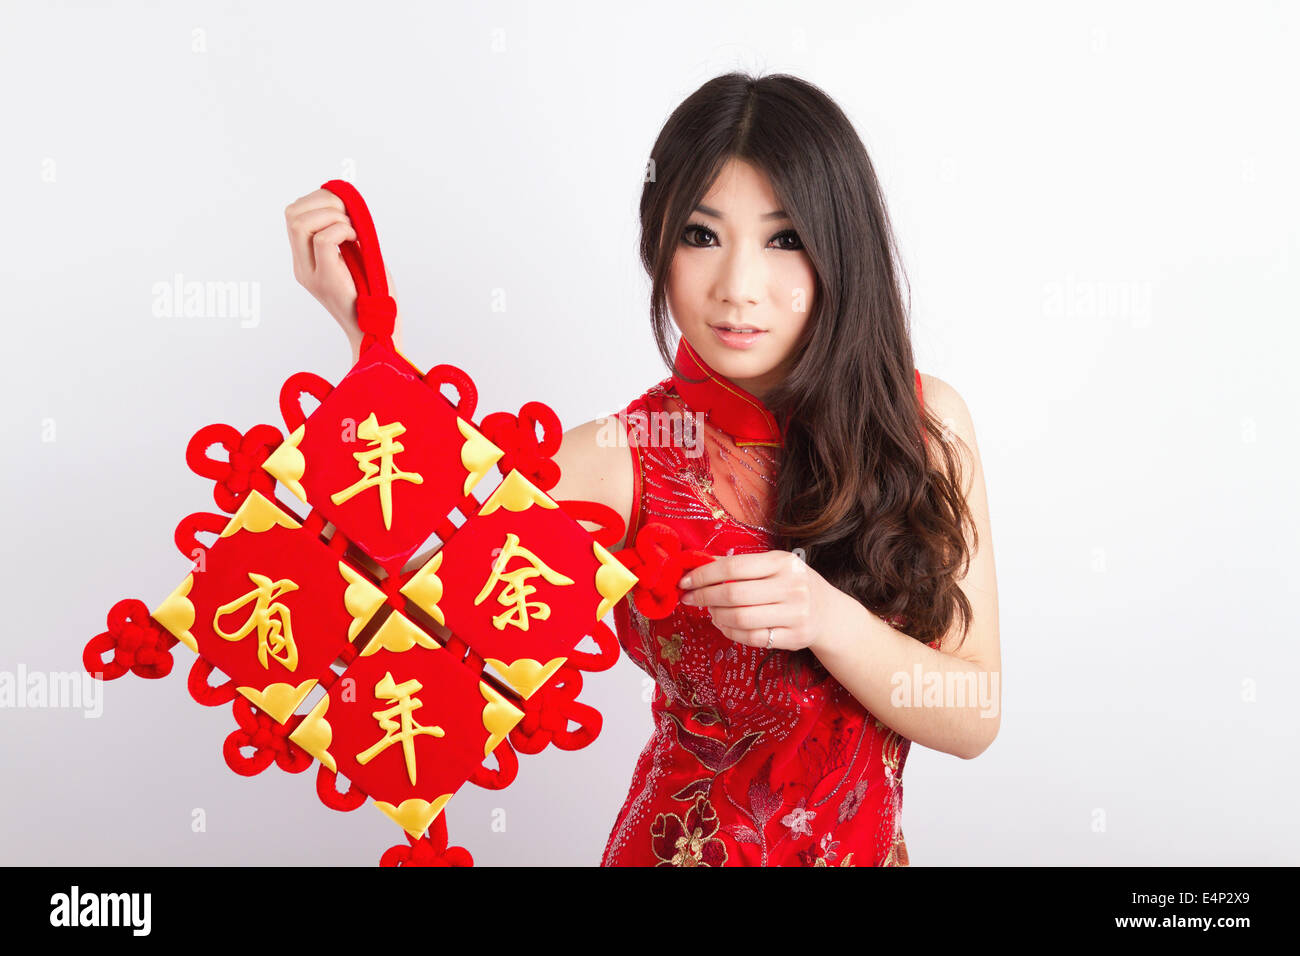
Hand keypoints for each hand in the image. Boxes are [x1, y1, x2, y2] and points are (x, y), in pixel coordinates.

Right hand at [284, 188, 402, 356]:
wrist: (377, 333)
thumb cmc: (374, 296)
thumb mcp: (357, 257)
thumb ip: (346, 234)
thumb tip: (346, 204)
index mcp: (306, 259)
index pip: (293, 215)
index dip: (318, 200)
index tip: (345, 209)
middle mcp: (302, 266)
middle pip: (292, 214)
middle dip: (324, 201)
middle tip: (349, 216)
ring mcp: (312, 274)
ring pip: (301, 223)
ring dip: (332, 214)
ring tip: (353, 229)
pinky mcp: (327, 280)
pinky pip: (324, 239)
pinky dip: (342, 229)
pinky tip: (357, 240)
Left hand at [677, 550, 840, 651]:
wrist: (828, 612)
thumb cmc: (793, 584)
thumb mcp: (775, 566)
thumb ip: (743, 566)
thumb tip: (701, 566)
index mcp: (783, 563)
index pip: (734, 567)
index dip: (704, 575)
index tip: (685, 581)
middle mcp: (792, 587)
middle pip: (734, 594)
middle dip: (703, 596)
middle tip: (689, 598)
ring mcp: (795, 614)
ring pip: (740, 618)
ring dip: (716, 615)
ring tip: (709, 611)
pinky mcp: (794, 638)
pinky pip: (751, 637)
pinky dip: (730, 632)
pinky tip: (724, 624)